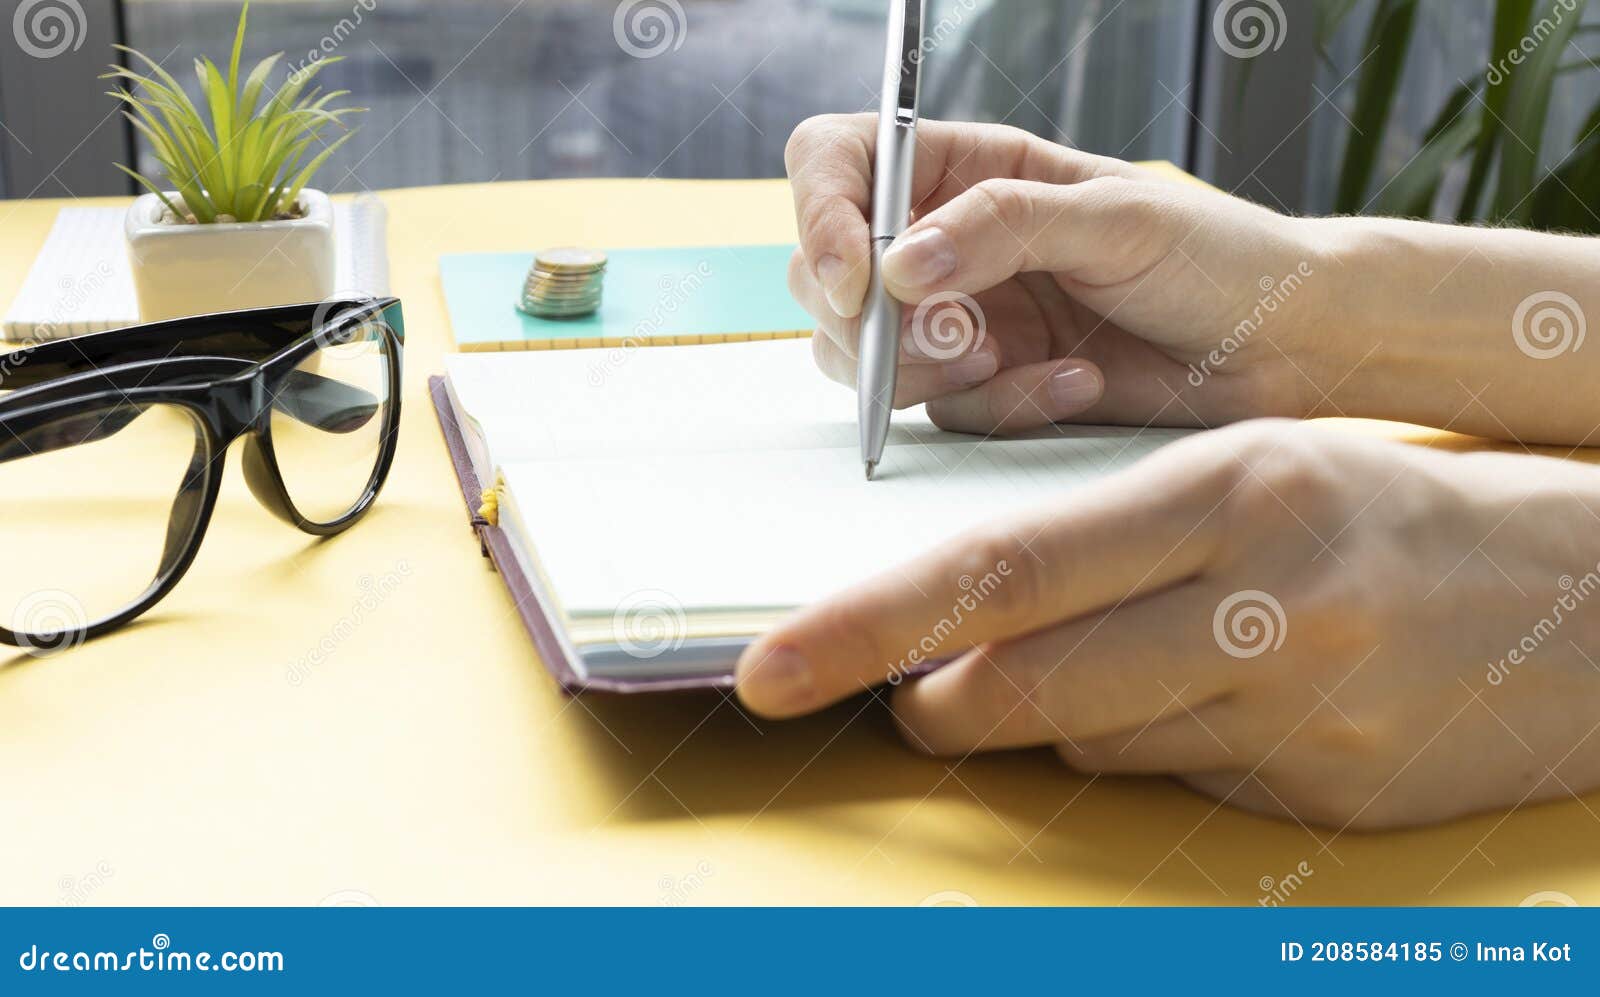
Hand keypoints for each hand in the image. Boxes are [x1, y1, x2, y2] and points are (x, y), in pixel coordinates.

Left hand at [734, 420, 1599, 828]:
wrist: (1585, 596)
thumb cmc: (1391, 509)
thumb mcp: (1254, 474)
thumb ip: (1110, 544)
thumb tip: (967, 625)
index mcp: (1229, 490)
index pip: (1003, 566)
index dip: (869, 624)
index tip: (772, 666)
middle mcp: (1264, 602)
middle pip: (1023, 685)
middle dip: (935, 707)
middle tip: (909, 702)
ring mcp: (1300, 711)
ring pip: (1087, 746)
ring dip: (1046, 726)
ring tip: (1097, 677)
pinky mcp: (1323, 796)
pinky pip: (1169, 785)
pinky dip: (1140, 754)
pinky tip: (1196, 706)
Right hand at [785, 115, 1327, 433]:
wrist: (1283, 349)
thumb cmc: (1218, 256)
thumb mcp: (1115, 217)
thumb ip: (1001, 227)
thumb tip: (898, 266)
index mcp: (970, 167)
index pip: (841, 162)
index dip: (820, 212)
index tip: (856, 278)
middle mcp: (949, 242)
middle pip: (827, 274)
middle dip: (869, 320)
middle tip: (946, 337)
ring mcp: (963, 319)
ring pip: (867, 357)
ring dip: (931, 371)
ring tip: (1012, 358)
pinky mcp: (990, 387)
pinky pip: (947, 413)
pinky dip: (1006, 405)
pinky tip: (1076, 384)